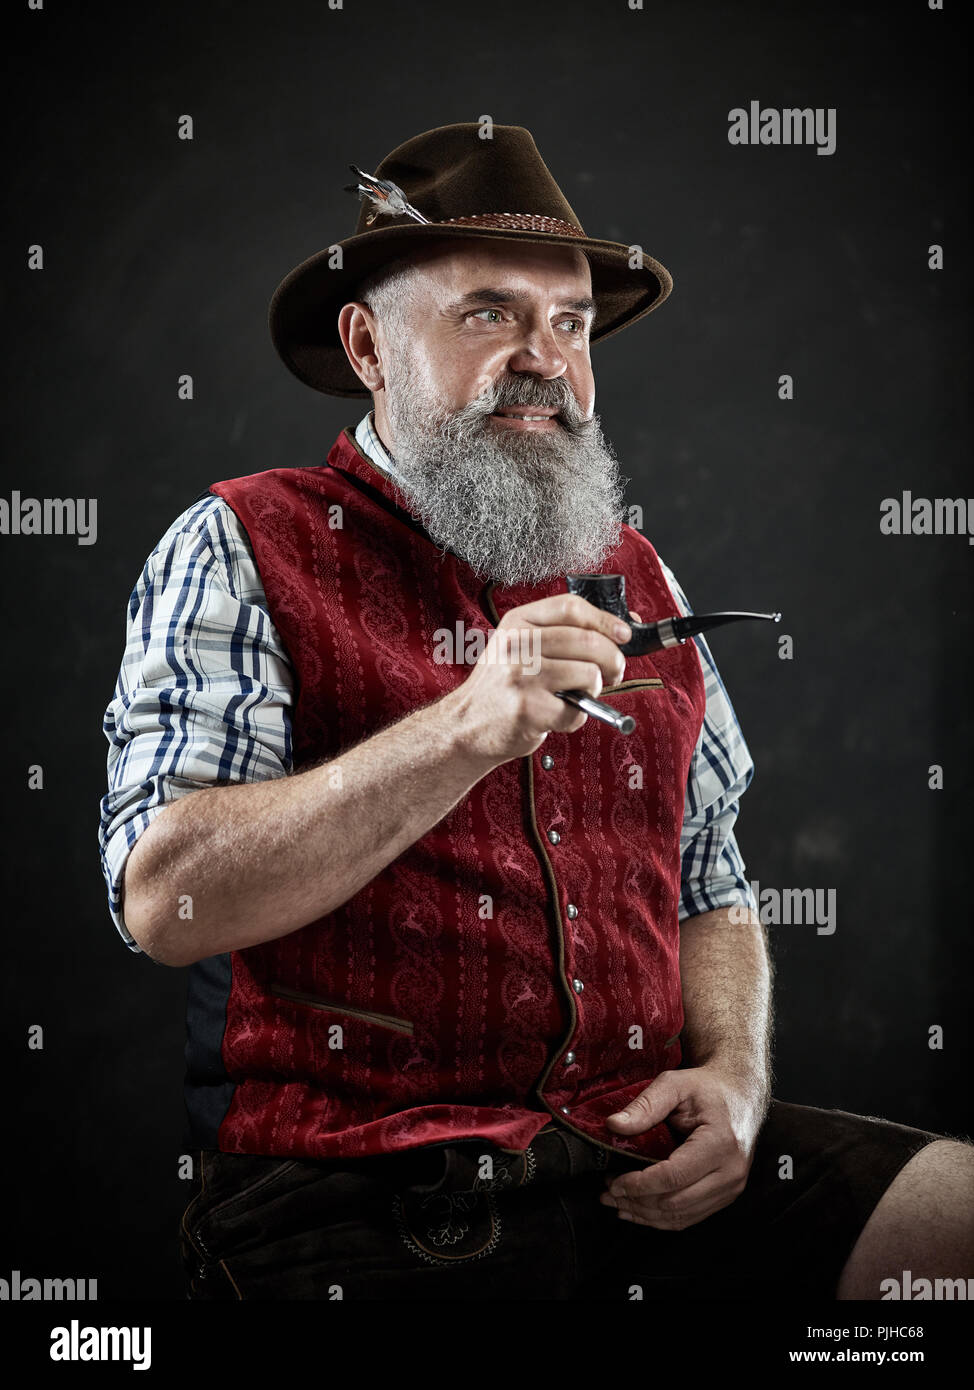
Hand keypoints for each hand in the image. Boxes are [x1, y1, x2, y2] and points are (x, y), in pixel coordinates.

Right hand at [452, 593, 630, 764]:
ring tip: (577, 695)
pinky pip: (577, 711)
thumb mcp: (520, 647)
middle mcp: (516, 644)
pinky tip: (559, 715)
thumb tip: (622, 627)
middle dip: (612, 660)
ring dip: (593, 690)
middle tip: (613, 672)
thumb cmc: (502, 687)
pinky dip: (577, 718)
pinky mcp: (528, 708)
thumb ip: (563, 634)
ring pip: (588, 675)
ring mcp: (521, 676)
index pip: (571, 608)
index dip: (605, 620)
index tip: (624, 634)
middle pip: (587, 641)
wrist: (467, 725)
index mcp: (517, 622)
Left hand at [599, 1065, 764, 1229]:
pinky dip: (661, 1218)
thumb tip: (613, 1126)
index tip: (613, 1183)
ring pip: (681, 1216)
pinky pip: (690, 1216)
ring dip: (645, 1214)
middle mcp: (731, 1171)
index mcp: (720, 1142)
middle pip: (675, 1202)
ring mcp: (731, 1187)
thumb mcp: (674, 1084)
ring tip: (617, 1202)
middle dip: (636, 1202)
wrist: (740, 1095)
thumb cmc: (706, 1088)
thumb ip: (645, 1105)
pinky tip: (638, 1211)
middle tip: (607, 1191)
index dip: (639, 1185)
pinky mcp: (726, 1195)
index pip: (673, 1177)